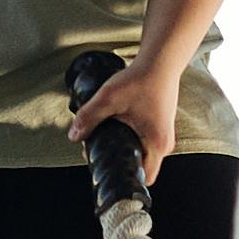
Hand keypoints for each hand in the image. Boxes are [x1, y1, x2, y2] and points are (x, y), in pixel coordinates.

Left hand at [66, 51, 191, 165]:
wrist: (160, 61)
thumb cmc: (142, 79)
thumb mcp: (109, 98)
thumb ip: (89, 117)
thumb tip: (74, 136)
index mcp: (156, 144)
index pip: (144, 177)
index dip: (123, 177)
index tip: (106, 169)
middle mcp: (164, 144)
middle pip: (141, 166)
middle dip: (119, 161)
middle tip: (98, 147)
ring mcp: (164, 135)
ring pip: (142, 153)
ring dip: (124, 149)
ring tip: (107, 135)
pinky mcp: (160, 126)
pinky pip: (145, 142)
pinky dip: (130, 139)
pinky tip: (118, 127)